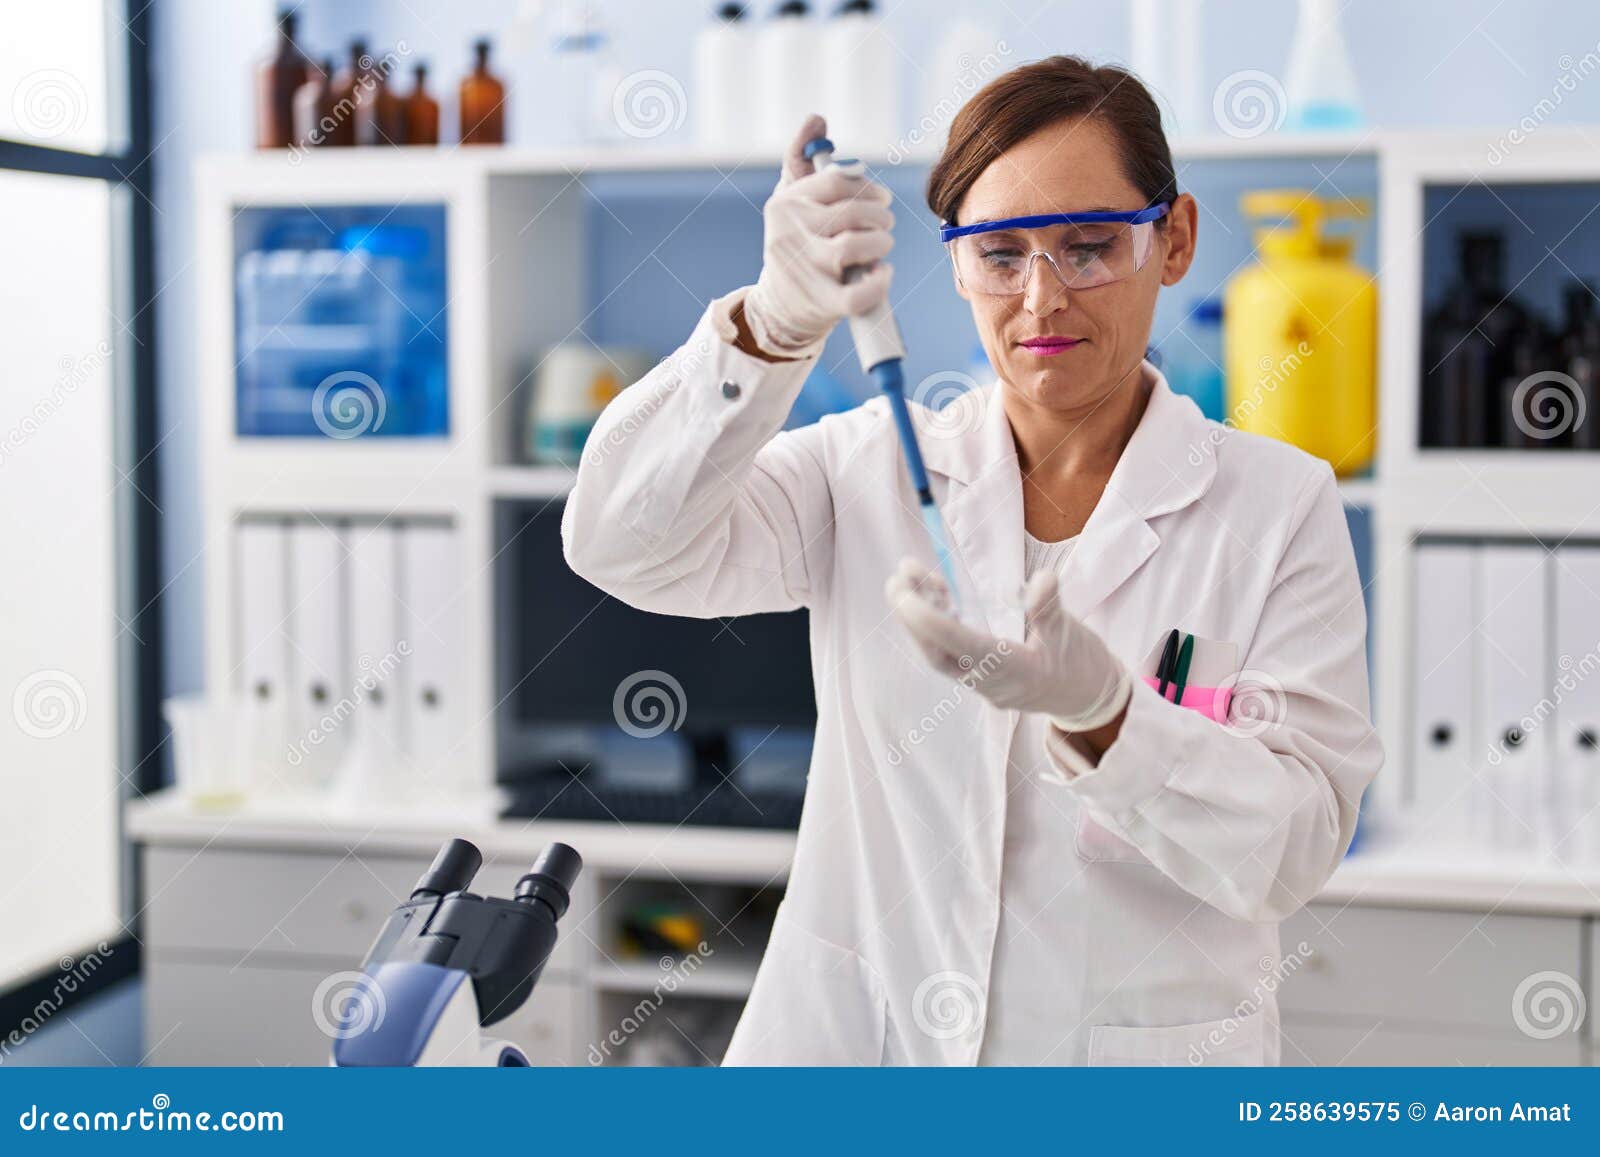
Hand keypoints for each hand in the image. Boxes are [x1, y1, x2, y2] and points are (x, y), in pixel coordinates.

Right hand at [742, 114, 895, 355]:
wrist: (780, 307)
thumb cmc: (795, 244)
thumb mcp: (791, 200)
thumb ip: (802, 157)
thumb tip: (816, 118)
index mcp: (785, 204)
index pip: (836, 182)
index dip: (867, 188)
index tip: (879, 199)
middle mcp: (789, 234)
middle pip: (851, 211)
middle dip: (880, 216)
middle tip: (885, 224)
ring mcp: (805, 270)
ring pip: (856, 245)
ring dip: (881, 242)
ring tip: (882, 245)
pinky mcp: (822, 303)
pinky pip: (860, 292)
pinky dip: (880, 281)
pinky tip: (883, 272)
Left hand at [884, 558, 1131, 731]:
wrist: (1088, 700)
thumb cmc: (1081, 663)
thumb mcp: (1070, 631)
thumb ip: (1050, 606)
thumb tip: (1042, 579)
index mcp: (1014, 671)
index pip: (962, 645)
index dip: (930, 620)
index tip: (905, 593)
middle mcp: (990, 682)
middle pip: (937, 653)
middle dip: (911, 616)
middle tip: (898, 577)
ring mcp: (982, 684)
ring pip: (939, 655)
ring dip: (918, 619)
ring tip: (908, 578)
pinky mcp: (979, 680)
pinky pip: (948, 656)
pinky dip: (935, 627)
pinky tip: (934, 597)